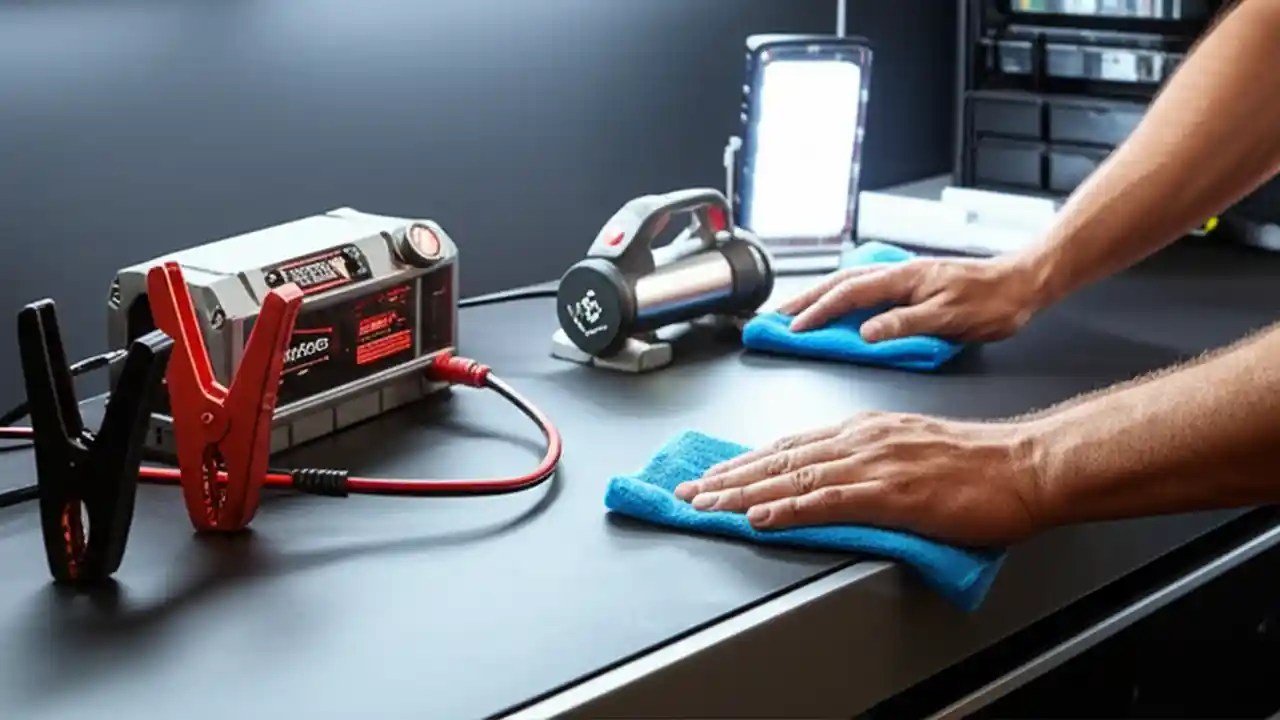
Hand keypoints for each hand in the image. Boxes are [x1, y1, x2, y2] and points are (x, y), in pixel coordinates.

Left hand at [672, 412, 1048, 545]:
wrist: (1024, 466)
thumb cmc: (977, 463)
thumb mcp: (910, 451)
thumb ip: (867, 461)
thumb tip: (829, 481)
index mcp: (865, 429)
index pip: (790, 446)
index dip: (746, 462)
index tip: (714, 475)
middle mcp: (861, 438)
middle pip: (780, 458)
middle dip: (729, 476)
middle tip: (690, 490)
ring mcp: (874, 463)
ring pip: (794, 476)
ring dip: (744, 492)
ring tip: (708, 504)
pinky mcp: (892, 491)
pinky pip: (829, 499)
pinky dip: (789, 508)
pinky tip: (761, 516)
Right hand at [778, 254, 1047, 342]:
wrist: (1023, 283)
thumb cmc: (993, 301)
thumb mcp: (949, 319)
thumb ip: (904, 325)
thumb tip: (864, 333)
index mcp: (903, 279)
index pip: (848, 295)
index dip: (817, 312)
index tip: (793, 329)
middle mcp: (898, 274)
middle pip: (840, 283)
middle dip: (806, 299)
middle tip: (777, 317)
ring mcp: (905, 277)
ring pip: (850, 283)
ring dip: (820, 296)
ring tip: (797, 311)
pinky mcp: (912, 284)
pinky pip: (866, 288)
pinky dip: (842, 296)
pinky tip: (838, 305)